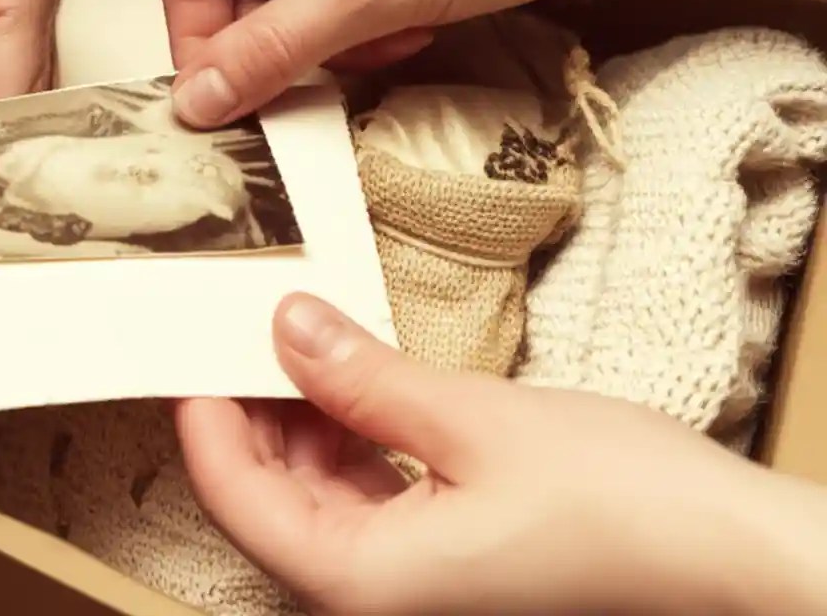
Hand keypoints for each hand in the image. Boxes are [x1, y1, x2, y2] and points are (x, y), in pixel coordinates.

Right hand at [157, 0, 673, 126]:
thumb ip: (275, 47)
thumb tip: (203, 96)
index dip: (197, 33)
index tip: (218, 96)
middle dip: (274, 44)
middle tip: (300, 89)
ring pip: (293, 2)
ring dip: (327, 45)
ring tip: (382, 43)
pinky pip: (342, 4)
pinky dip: (365, 33)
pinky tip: (410, 31)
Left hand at [178, 292, 826, 614]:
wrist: (725, 560)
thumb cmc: (623, 507)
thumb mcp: (477, 420)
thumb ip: (364, 379)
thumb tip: (288, 329)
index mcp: (363, 579)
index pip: (236, 498)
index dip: (205, 420)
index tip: (192, 352)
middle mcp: (373, 598)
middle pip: (266, 502)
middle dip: (252, 415)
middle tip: (250, 332)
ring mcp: (407, 588)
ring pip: (312, 502)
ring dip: (300, 427)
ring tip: (305, 349)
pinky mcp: (441, 568)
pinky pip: (361, 506)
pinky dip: (346, 447)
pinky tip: (356, 394)